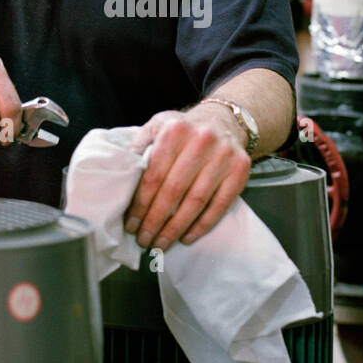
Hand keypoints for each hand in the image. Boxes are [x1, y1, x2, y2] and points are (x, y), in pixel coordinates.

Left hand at [124, 104, 251, 249]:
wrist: (224, 120)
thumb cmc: (184, 130)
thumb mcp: (157, 126)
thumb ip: (139, 148)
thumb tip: (122, 178)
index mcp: (175, 131)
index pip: (154, 176)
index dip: (140, 204)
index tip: (131, 224)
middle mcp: (201, 141)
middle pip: (173, 191)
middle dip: (155, 220)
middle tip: (144, 239)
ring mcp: (223, 156)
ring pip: (196, 202)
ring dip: (176, 228)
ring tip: (161, 243)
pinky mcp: (240, 170)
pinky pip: (220, 205)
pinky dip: (202, 225)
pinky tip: (187, 237)